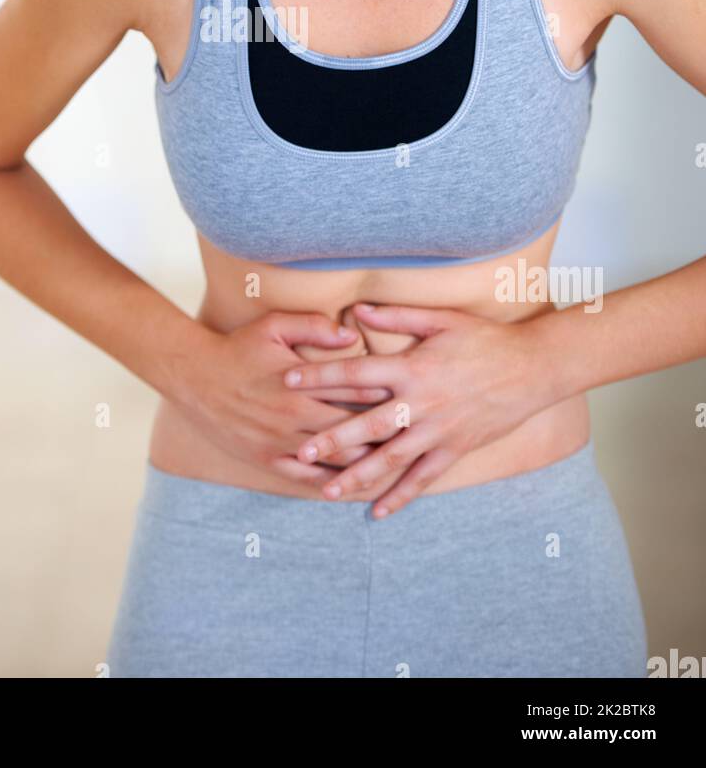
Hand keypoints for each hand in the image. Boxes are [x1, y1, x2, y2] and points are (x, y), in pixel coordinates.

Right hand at [171, 310, 392, 487]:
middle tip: (416, 436)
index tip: (413, 398)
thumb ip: (314, 328)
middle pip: (352, 435)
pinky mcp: (267, 459)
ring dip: (364, 466)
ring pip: (334, 463)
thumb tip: (352, 336)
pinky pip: (306, 479)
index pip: (355, 394)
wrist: (194, 377)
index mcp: (300, 386)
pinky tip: (351, 488)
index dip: (387, 397)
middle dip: (385, 437)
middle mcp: (293, 419)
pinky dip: (331, 484)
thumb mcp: (273, 326)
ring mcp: (280, 443)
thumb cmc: (237, 347)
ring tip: (397, 468)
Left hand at [284, 302, 552, 514]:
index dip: (321, 376)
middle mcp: (422, 404)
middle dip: (331, 439)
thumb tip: (357, 310)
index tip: (288, 380)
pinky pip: (423, 479)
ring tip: (327, 491)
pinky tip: (378, 512)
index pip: (357, 373)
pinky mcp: (455, 450)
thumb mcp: (441, 320)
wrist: (533, 369)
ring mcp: (439, 431)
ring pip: (392, 460)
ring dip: (358, 476)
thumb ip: (397, 317)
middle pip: (368, 424)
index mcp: (413, 368)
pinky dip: (400, 497)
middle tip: (299, 451)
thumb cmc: (485, 339)